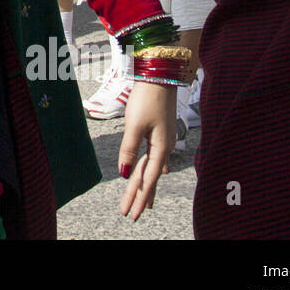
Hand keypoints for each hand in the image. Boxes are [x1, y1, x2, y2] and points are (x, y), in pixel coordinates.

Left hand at [117, 80, 176, 220]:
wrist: (160, 76)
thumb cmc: (147, 99)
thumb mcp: (134, 125)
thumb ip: (129, 149)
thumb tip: (125, 173)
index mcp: (160, 148)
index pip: (147, 180)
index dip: (138, 197)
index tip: (130, 214)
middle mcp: (164, 146)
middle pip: (149, 176)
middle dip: (139, 196)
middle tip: (129, 214)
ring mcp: (163, 139)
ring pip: (151, 167)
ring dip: (144, 185)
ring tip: (143, 203)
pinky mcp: (159, 131)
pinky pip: (154, 157)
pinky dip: (150, 169)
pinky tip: (157, 172)